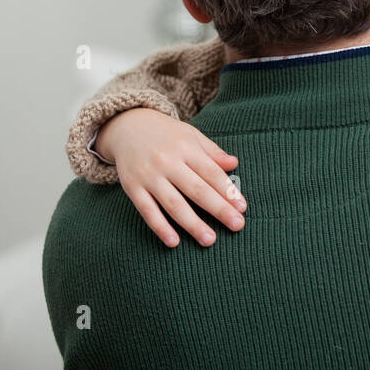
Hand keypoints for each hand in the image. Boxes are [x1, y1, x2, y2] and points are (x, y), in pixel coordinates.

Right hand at [97, 107, 246, 247]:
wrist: (127, 127)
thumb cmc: (167, 135)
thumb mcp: (191, 135)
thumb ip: (212, 151)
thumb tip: (234, 164)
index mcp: (186, 147)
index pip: (211, 172)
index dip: (228, 191)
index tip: (242, 208)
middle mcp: (168, 162)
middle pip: (197, 190)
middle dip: (219, 209)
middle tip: (237, 225)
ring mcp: (149, 176)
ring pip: (173, 204)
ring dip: (193, 224)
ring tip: (209, 240)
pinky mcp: (132, 188)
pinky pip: (147, 211)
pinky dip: (160, 227)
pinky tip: (174, 242)